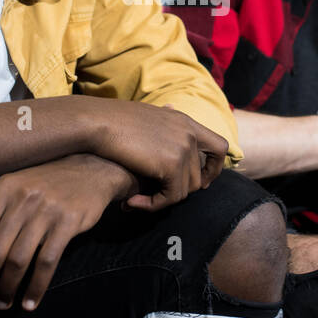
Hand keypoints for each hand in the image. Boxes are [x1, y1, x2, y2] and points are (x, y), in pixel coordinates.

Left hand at [0, 153, 135, 311]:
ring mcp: (47, 210)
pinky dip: (36, 287)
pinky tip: (29, 303)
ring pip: (19, 260)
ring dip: (7, 288)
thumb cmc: (45, 182)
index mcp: (3, 189)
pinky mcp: (69, 222)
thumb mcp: (12, 189)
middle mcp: (22, 198)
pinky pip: (47, 262)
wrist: (92, 169)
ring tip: (1, 303)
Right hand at [85, 99, 227, 208]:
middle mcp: (188, 134)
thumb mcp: (145, 118)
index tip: (201, 181)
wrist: (97, 122)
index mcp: (184, 121)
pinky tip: (132, 202)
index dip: (214, 168)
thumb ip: (162, 123)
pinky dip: (153, 205)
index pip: (220, 147)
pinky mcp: (171, 165)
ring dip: (163, 200)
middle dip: (182, 191)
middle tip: (160, 198)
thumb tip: (170, 111)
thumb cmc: (111, 121)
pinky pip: (171, 197)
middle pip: (200, 176)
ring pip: (185, 190)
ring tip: (138, 200)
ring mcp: (182, 149)